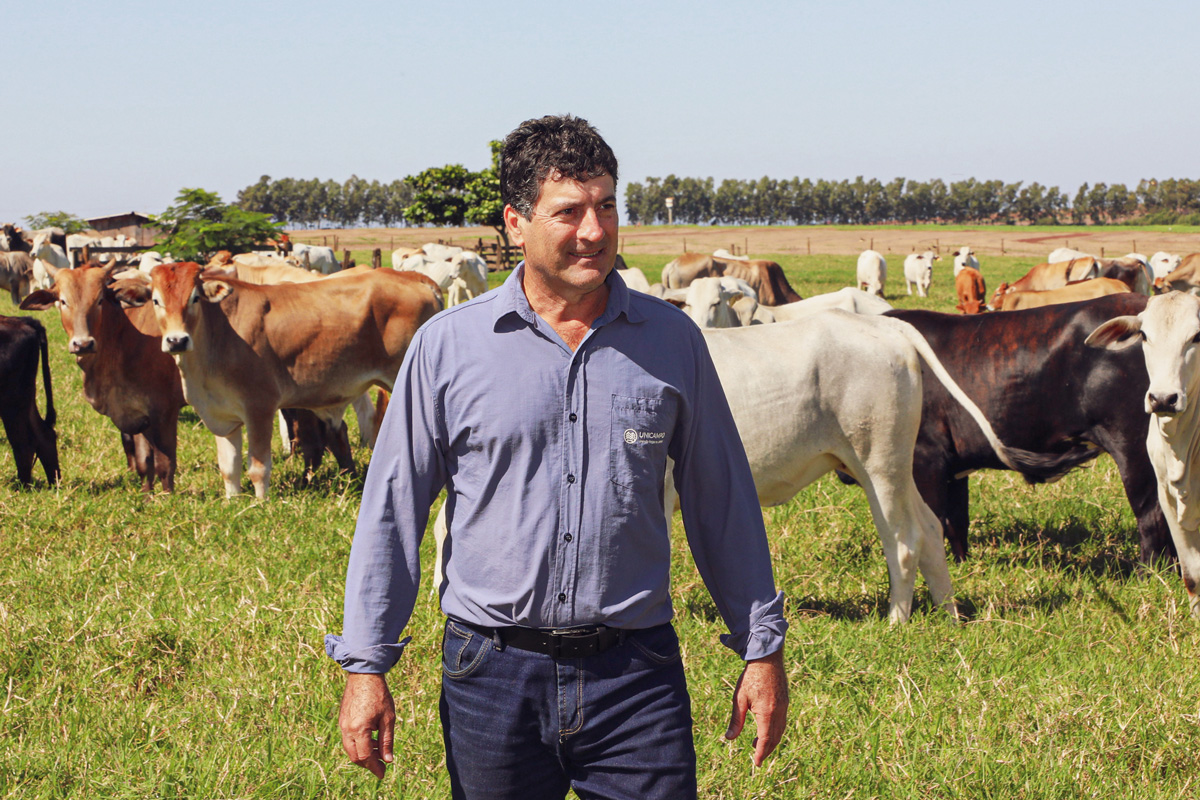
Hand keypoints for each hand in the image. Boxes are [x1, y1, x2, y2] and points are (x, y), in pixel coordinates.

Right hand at [339, 672, 396, 778]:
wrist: (364, 676)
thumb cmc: (379, 695)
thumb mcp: (388, 719)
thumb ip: (386, 741)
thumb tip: (388, 760)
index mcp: (359, 729)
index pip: (365, 757)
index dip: (374, 767)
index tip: (383, 773)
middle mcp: (347, 729)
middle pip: (354, 756)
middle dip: (367, 763)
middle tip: (381, 765)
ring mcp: (342, 725)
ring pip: (350, 749)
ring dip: (362, 754)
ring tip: (378, 751)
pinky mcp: (342, 720)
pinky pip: (348, 739)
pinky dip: (358, 745)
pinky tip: (370, 740)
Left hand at [724, 648, 787, 765]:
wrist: (767, 659)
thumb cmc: (751, 677)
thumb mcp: (739, 699)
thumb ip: (736, 720)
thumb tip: (729, 738)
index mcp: (767, 713)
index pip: (765, 739)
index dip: (761, 753)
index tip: (757, 763)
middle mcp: (779, 712)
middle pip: (775, 738)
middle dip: (766, 750)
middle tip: (757, 757)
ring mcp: (784, 707)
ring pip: (780, 731)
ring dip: (771, 741)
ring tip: (757, 744)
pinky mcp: (785, 702)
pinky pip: (783, 722)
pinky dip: (775, 731)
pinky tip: (766, 729)